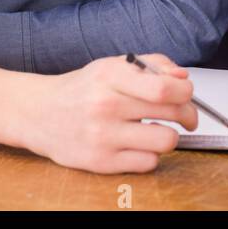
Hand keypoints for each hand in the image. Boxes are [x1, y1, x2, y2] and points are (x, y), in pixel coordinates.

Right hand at [20, 54, 198, 173]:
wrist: (38, 113)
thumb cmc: (81, 89)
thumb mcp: (112, 65)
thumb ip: (151, 65)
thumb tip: (183, 77)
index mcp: (111, 75)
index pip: (164, 88)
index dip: (186, 92)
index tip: (187, 95)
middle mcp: (106, 105)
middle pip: (171, 112)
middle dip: (188, 114)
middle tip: (187, 116)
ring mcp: (103, 136)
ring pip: (165, 141)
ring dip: (169, 136)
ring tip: (158, 131)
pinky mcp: (101, 162)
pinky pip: (148, 163)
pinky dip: (151, 155)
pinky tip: (139, 145)